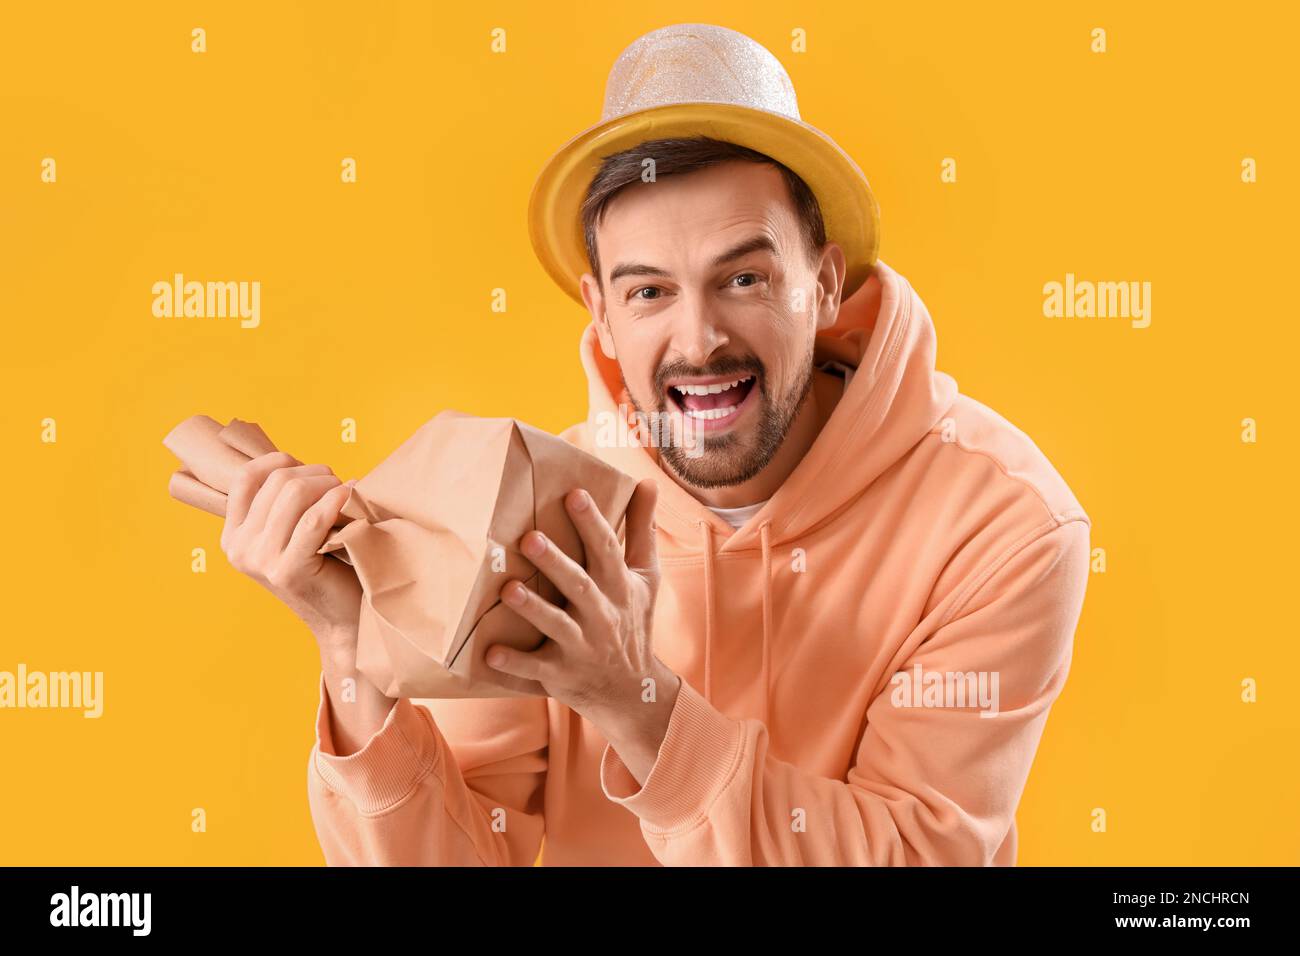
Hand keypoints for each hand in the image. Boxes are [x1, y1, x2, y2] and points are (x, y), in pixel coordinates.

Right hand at [220, 451, 361, 654]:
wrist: (344, 620)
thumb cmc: (327, 568)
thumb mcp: (292, 532)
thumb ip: (283, 502)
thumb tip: (296, 459)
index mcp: (233, 536)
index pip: (245, 477)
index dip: (280, 461)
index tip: (310, 470)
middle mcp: (239, 548)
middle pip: (277, 481)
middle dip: (314, 473)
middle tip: (339, 484)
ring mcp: (260, 560)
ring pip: (294, 494)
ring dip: (328, 484)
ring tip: (346, 492)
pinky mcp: (287, 570)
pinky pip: (313, 520)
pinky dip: (335, 501)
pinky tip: (351, 496)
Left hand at [486, 479, 680, 775]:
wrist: (632, 692)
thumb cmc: (633, 622)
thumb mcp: (645, 578)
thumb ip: (641, 530)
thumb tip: (648, 483)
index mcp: (620, 588)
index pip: (608, 550)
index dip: (592, 522)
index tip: (574, 493)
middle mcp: (602, 616)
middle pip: (579, 586)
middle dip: (555, 563)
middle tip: (529, 538)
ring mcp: (582, 648)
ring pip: (556, 626)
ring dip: (533, 609)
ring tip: (509, 589)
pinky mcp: (561, 676)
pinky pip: (535, 670)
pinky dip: (514, 665)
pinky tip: (490, 653)